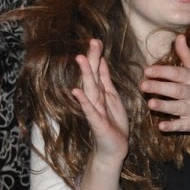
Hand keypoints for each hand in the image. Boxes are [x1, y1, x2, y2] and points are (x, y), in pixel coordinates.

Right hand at [72, 39, 127, 162]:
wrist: (113, 149)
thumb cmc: (113, 124)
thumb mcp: (112, 100)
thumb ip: (106, 82)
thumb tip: (101, 62)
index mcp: (102, 93)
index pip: (99, 72)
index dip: (98, 57)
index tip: (96, 40)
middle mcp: (96, 99)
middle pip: (93, 76)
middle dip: (92, 59)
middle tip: (92, 42)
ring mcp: (95, 110)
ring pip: (90, 89)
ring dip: (86, 74)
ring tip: (81, 59)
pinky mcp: (96, 123)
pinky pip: (89, 110)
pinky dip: (84, 101)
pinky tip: (76, 91)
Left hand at [141, 35, 189, 136]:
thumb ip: (187, 55)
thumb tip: (179, 37)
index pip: (178, 73)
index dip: (163, 71)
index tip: (147, 70)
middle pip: (176, 89)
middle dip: (159, 87)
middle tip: (142, 85)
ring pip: (178, 107)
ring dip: (164, 106)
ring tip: (150, 103)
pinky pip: (182, 126)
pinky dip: (172, 126)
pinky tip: (161, 126)